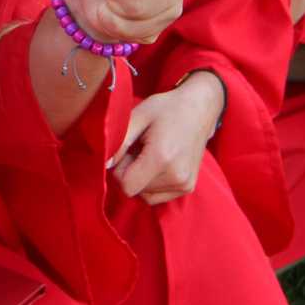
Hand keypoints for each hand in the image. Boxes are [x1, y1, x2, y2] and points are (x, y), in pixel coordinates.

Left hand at [110, 72, 221, 204]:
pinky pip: (157, 196)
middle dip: (131, 172)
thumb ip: (119, 141)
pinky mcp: (188, 187)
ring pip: (145, 195)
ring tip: (151, 154)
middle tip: (141, 148)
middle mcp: (176, 176)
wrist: (200, 108)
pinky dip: (152, 184)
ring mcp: (184, 184)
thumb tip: (105, 165)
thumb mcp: (138, 116)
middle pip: (135, 190)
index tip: (128, 151)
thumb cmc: (167, 108)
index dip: (120, 170)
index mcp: (162, 158)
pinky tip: (159, 163)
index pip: (127, 186)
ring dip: (141, 178)